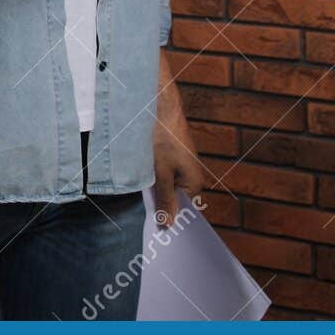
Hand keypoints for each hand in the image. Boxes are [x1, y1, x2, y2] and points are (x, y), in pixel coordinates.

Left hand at [152, 108, 205, 227]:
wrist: (159, 106)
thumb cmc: (163, 139)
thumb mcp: (160, 173)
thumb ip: (164, 199)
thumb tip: (169, 226)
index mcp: (194, 183)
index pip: (182, 210)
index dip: (167, 217)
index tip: (154, 228)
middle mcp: (192, 175)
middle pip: (173, 197)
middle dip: (159, 204)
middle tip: (145, 216)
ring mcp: (181, 164)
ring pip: (165, 184)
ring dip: (153, 189)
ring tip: (140, 197)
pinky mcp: (171, 155)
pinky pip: (162, 172)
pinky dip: (152, 176)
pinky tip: (140, 178)